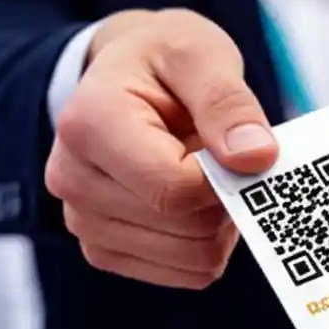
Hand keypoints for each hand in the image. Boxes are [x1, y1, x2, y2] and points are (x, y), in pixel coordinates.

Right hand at [46, 9, 278, 287]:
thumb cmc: (165, 59)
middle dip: (225, 197)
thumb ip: (229, 103)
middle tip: (219, 153)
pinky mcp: (105, 249)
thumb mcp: (201, 54)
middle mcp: (72, 180)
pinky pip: (186, 273)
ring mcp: (83, 222)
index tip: (238, 145)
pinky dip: (206, 242)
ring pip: (191, 260)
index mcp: (87, 124)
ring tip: (202, 170)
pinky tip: (194, 199)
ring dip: (218, 221)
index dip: (226, 177)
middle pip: (186, 229)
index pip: (175, 189)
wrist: (127, 74)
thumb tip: (256, 158)